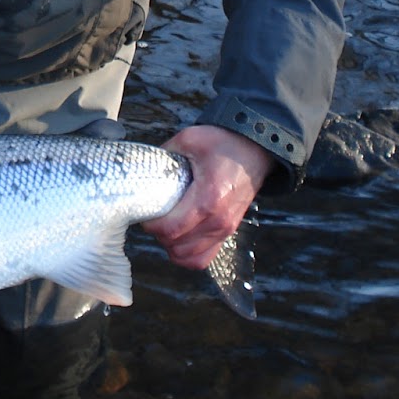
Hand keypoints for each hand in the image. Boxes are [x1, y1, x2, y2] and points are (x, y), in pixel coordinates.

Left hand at [141, 124, 274, 269]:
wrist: (254, 150)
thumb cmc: (224, 144)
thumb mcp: (189, 139)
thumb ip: (165, 153)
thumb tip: (145, 167)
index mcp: (207, 199)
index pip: (171, 229)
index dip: (151, 225)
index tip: (146, 213)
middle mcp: (218, 220)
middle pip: (177, 246)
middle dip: (159, 235)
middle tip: (154, 218)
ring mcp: (225, 229)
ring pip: (189, 257)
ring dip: (172, 246)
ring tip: (166, 227)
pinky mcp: (228, 232)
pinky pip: (204, 258)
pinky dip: (188, 255)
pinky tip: (179, 240)